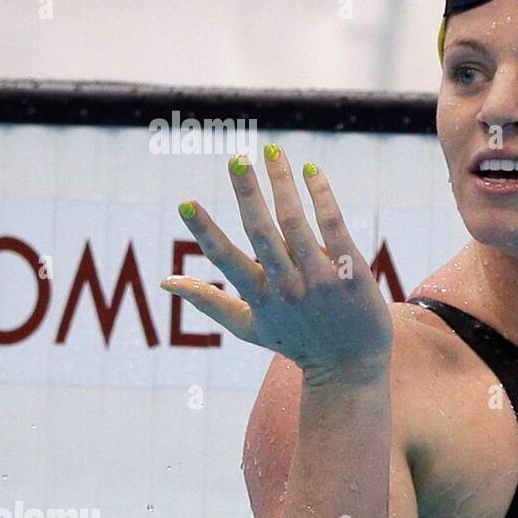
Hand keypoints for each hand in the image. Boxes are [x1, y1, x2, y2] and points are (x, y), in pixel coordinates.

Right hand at [161, 145, 392, 385]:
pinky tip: (310, 169)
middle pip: (262, 231)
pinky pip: (333, 224)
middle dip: (247, 194)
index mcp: (260, 297)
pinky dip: (321, 195)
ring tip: (273, 151)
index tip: (186, 202)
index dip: (205, 231)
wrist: (352, 366)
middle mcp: (288, 287)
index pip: (226, 259)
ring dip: (283, 183)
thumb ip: (209, 302)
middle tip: (236, 159)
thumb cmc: (298, 343)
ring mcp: (321, 278)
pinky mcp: (350, 269)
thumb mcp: (249, 327)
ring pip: (297, 222)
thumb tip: (165, 282)